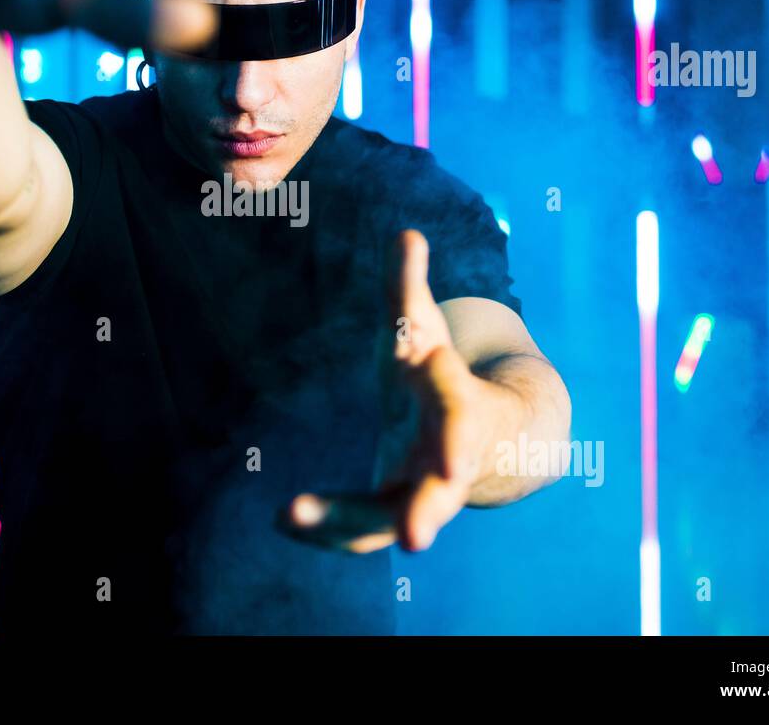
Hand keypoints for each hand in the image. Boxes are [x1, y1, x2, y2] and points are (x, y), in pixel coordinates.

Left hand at [282, 230, 500, 553]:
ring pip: (391, 521)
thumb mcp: (425, 332)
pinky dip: (326, 530)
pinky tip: (281, 520)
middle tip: (416, 536)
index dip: (446, 395)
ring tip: (290, 512)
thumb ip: (408, 289)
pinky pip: (361, 532)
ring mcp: (422, 495)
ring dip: (346, 522)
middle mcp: (447, 462)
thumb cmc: (445, 377)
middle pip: (439, 491)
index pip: (455, 404)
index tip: (438, 386)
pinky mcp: (394, 514)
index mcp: (460, 409)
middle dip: (427, 510)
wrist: (488, 438)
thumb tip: (405, 232)